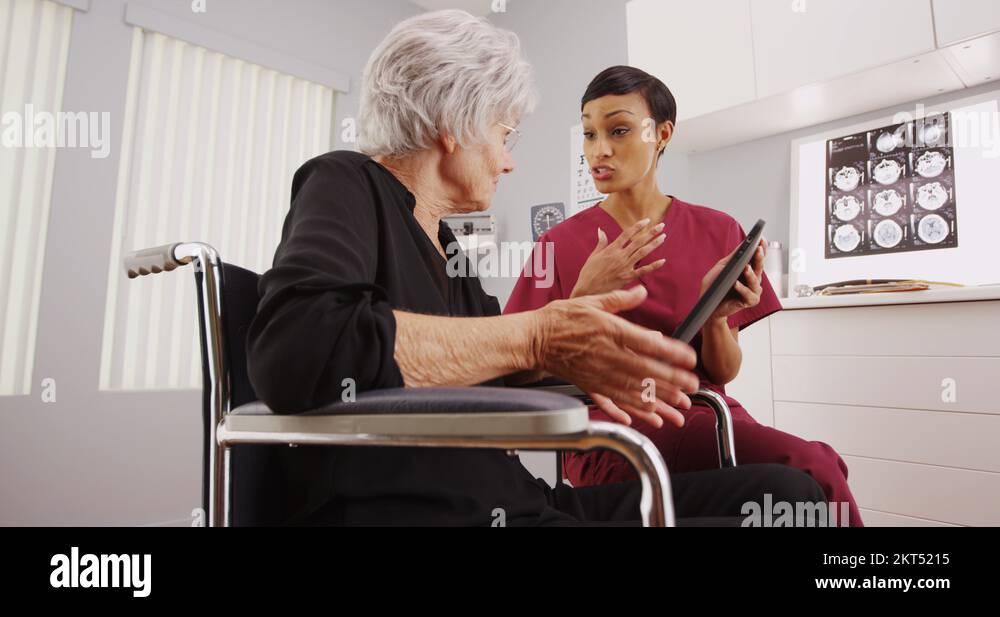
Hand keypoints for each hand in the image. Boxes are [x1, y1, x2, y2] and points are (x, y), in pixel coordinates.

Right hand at [533, 285, 698, 428]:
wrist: (534, 339)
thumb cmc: (560, 319)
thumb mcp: (591, 301)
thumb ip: (620, 299)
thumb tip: (641, 292)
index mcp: (611, 330)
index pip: (648, 343)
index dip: (672, 353)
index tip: (689, 358)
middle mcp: (607, 354)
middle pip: (646, 370)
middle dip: (672, 381)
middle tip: (692, 387)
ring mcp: (599, 372)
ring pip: (634, 389)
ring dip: (658, 400)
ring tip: (677, 407)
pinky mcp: (590, 384)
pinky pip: (615, 400)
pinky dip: (632, 409)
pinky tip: (645, 416)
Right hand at [570, 219, 666, 297]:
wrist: (588, 290)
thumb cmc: (589, 273)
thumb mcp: (593, 255)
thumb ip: (601, 242)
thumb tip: (601, 230)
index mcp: (611, 249)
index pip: (627, 234)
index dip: (638, 226)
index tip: (647, 220)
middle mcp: (620, 256)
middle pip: (638, 241)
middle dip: (651, 233)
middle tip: (661, 226)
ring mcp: (625, 267)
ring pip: (642, 253)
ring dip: (654, 244)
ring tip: (663, 237)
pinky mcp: (627, 277)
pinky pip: (643, 271)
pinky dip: (653, 266)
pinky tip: (662, 261)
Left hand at [699, 238, 766, 323]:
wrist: (709, 306)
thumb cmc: (715, 286)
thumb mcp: (722, 268)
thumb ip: (733, 257)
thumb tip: (743, 244)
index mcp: (748, 270)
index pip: (757, 257)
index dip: (761, 248)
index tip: (761, 238)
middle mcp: (754, 280)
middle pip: (759, 267)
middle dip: (759, 257)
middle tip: (757, 249)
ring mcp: (753, 291)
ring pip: (755, 281)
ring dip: (750, 274)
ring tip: (746, 267)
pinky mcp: (749, 301)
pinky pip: (748, 294)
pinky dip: (742, 289)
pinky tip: (736, 283)